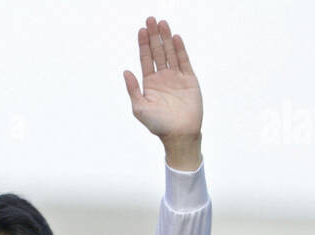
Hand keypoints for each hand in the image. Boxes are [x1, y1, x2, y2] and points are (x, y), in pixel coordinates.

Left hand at [123, 17, 202, 168]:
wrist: (179, 134)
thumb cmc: (158, 125)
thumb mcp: (140, 108)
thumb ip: (133, 90)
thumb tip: (125, 71)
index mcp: (150, 83)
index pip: (145, 59)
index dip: (143, 44)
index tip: (141, 30)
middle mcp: (162, 78)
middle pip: (157, 52)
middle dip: (154, 36)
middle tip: (151, 19)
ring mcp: (176, 77)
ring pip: (170, 53)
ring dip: (166, 38)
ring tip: (162, 23)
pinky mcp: (189, 80)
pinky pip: (184, 61)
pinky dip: (180, 49)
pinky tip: (175, 37)